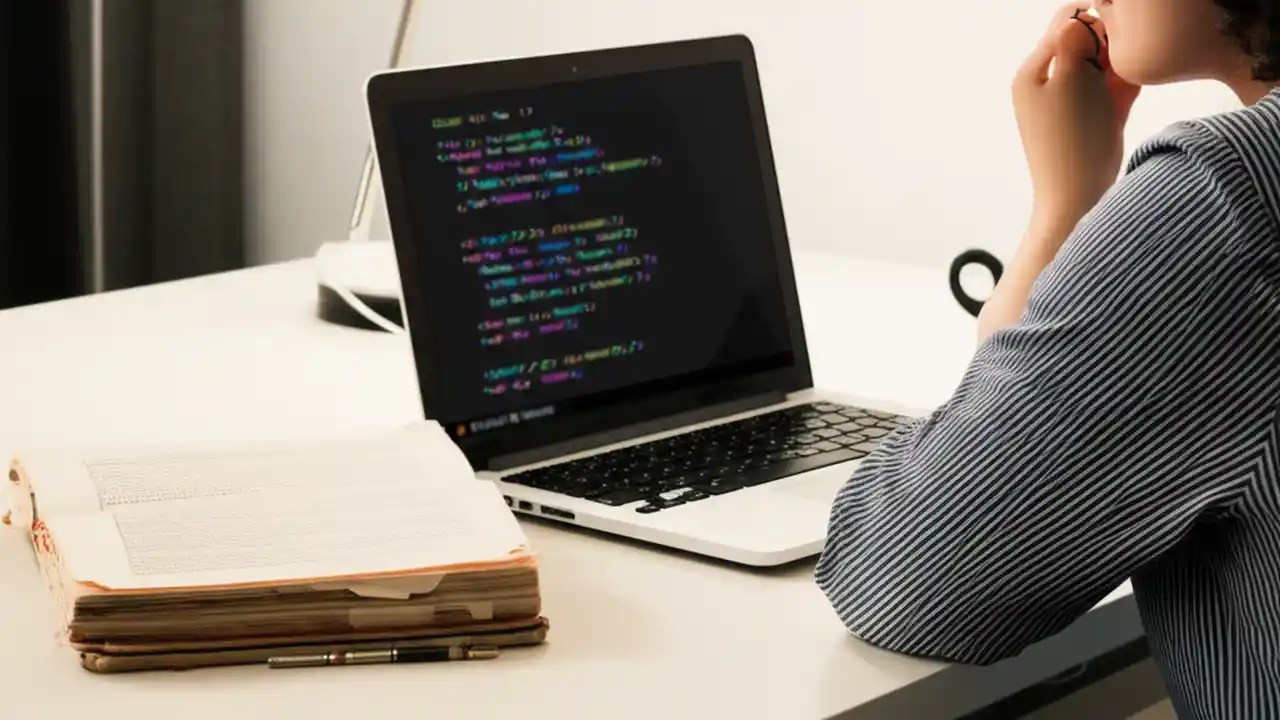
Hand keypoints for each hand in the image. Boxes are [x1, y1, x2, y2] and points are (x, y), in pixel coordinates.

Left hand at [1013, 5, 1140, 227]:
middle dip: (1110, 45)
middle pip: (1086, 41)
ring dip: (1120, 66)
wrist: (1078, 198)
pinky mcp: (1093, 116)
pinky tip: (1130, 92)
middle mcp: (1047, 83)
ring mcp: (1071, 100)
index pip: (1066, 23)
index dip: (1095, 22)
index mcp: (1032, 71)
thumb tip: (1077, 16)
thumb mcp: (1071, 80)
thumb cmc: (1072, 139)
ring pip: (1104, 64)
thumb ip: (1075, 42)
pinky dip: (1124, 85)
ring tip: (1123, 83)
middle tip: (1120, 64)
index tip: (1114, 40)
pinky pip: (1112, 87)